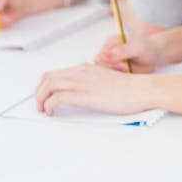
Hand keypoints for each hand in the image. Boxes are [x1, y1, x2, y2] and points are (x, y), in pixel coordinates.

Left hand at [35, 63, 152, 114]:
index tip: (45, 98)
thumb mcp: (106, 80)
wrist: (142, 89)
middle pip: (47, 78)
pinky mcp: (85, 95)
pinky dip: (49, 105)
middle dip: (38, 92)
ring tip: (43, 110)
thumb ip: (92, 82)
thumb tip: (82, 92)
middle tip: (40, 105)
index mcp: (85, 68)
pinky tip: (52, 112)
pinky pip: (57, 98)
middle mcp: (81, 72)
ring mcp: (83, 83)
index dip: (45, 86)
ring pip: (48, 86)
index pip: (55, 73)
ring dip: (40, 99)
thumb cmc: (129, 88)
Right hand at [94, 32, 164, 72]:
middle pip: (100, 68)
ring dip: (116, 76)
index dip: (110, 64)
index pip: (99, 58)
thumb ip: (122, 50)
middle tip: (128, 70)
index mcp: (110, 43)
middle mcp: (108, 53)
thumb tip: (106, 55)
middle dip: (114, 71)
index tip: (125, 66)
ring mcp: (111, 63)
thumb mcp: (138, 47)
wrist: (157, 54)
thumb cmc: (149, 48)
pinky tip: (129, 75)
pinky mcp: (116, 71)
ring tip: (130, 72)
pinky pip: (111, 79)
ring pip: (105, 75)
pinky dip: (119, 80)